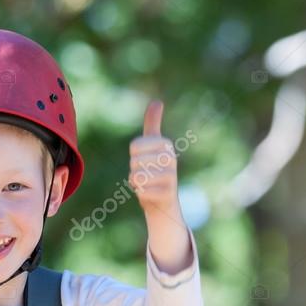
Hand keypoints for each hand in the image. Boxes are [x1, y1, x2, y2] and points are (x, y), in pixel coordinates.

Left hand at [129, 99, 179, 217]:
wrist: (164, 204)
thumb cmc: (155, 171)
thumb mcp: (153, 145)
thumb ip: (153, 124)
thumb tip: (158, 101)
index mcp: (165, 144)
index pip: (135, 146)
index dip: (134, 157)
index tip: (144, 161)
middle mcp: (171, 158)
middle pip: (134, 162)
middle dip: (134, 172)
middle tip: (147, 176)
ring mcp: (172, 176)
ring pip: (137, 176)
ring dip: (137, 184)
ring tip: (149, 185)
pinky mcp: (169, 193)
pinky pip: (141, 191)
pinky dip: (141, 195)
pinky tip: (151, 196)